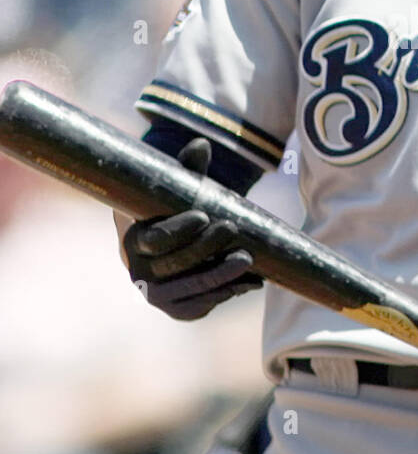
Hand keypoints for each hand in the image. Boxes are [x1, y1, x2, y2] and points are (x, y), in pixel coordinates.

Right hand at [123, 138, 262, 320]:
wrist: (170, 239)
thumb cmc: (173, 208)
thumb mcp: (178, 187)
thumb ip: (187, 169)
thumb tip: (201, 145)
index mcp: (132, 239)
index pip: (152, 240)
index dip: (177, 230)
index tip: (203, 215)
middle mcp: (138, 270)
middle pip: (173, 265)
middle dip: (205, 249)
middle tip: (232, 230)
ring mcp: (155, 293)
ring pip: (188, 290)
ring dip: (219, 277)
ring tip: (248, 260)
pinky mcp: (175, 308)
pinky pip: (198, 306)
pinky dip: (224, 295)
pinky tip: (249, 282)